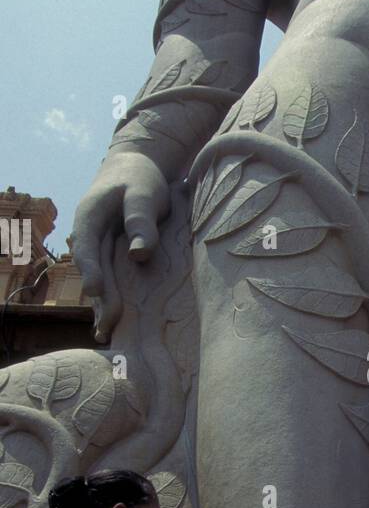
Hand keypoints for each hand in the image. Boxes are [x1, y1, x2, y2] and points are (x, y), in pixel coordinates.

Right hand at [70, 153, 170, 341]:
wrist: (136, 170)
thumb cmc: (140, 179)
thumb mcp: (143, 192)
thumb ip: (141, 218)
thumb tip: (139, 254)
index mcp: (89, 217)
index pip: (86, 246)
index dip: (90, 269)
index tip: (94, 290)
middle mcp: (89, 237)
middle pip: (93, 271)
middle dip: (99, 300)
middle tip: (107, 328)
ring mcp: (99, 249)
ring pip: (100, 280)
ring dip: (103, 307)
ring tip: (107, 336)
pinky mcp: (111, 258)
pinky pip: (110, 282)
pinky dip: (112, 302)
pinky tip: (117, 326)